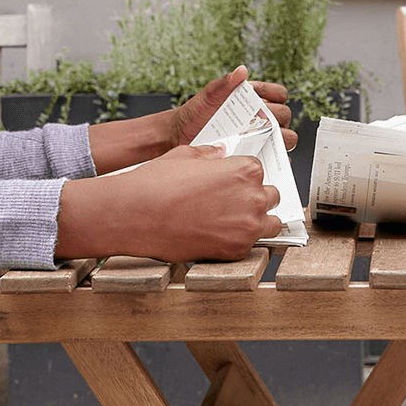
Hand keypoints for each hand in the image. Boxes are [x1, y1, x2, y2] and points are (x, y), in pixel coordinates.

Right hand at [56, 144, 279, 261]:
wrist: (134, 215)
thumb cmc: (155, 183)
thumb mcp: (184, 155)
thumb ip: (210, 154)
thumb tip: (220, 154)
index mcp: (245, 170)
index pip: (258, 171)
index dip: (242, 177)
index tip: (231, 184)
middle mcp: (253, 197)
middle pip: (270, 196)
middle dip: (253, 198)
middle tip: (230, 204)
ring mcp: (247, 226)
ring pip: (271, 224)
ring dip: (257, 221)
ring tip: (232, 222)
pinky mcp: (236, 251)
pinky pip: (251, 246)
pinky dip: (238, 242)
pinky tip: (218, 237)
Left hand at [169, 65, 297, 151]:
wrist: (180, 137)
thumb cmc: (195, 114)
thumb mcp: (208, 96)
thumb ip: (225, 83)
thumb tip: (241, 70)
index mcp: (254, 99)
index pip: (280, 94)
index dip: (275, 94)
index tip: (260, 98)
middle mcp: (261, 117)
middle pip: (285, 116)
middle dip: (276, 119)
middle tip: (260, 123)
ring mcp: (261, 137)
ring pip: (286, 138)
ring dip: (278, 139)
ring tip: (259, 140)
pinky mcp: (257, 154)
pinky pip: (276, 158)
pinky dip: (274, 159)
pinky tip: (259, 156)